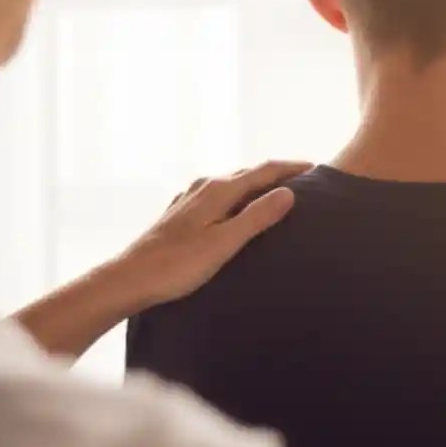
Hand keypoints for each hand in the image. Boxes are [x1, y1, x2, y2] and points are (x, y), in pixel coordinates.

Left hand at [112, 160, 311, 307]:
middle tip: (303, 179)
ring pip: (231, 184)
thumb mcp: (224, 243)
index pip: (263, 171)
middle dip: (275, 173)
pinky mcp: (180, 214)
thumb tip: (288, 192)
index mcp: (218, 190)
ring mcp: (189, 199)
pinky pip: (217, 196)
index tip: (316, 167)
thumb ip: (257, 217)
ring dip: (255, 184)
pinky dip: (236, 197)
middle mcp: (203, 186)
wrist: (129, 279)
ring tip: (275, 192)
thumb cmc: (178, 266)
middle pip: (247, 173)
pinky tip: (235, 209)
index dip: (290, 168)